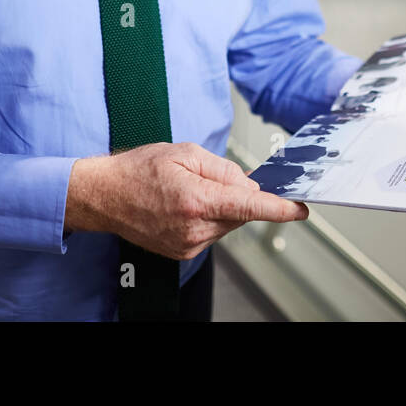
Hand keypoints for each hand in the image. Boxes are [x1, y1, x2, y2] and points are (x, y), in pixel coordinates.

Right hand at [67, 142, 308, 259]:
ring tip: (188, 190)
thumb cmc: (139, 170)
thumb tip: (250, 187)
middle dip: (236, 195)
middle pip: (239, 213)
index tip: (301, 209)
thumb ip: (224, 169)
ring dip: (220, 207)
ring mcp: (188, 244)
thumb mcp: (185, 152)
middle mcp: (194, 228)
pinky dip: (208, 218)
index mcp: (195, 200)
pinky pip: (212, 232)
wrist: (105, 196)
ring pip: (227, 224)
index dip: (279, 209)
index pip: (249, 208)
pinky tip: (184, 205)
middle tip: (210, 177)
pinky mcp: (183, 252)